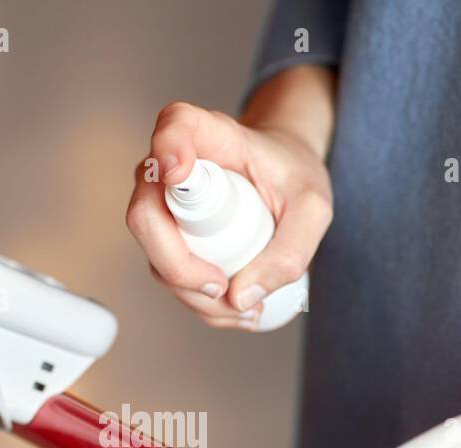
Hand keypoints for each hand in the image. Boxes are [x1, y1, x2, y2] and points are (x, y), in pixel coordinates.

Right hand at [125, 70, 334, 329]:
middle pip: (147, 215)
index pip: (175, 126)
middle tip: (226, 289)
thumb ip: (290, 251)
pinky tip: (239, 308)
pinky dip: (201, 303)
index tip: (178, 171)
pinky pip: (168, 276)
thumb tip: (240, 297)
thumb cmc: (295, 177)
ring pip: (156, 257)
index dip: (167, 147)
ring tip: (250, 308)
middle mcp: (170, 167)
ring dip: (197, 297)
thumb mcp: (313, 210)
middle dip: (181, 267)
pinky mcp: (165, 237)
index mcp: (210, 135)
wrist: (284, 177)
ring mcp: (161, 204)